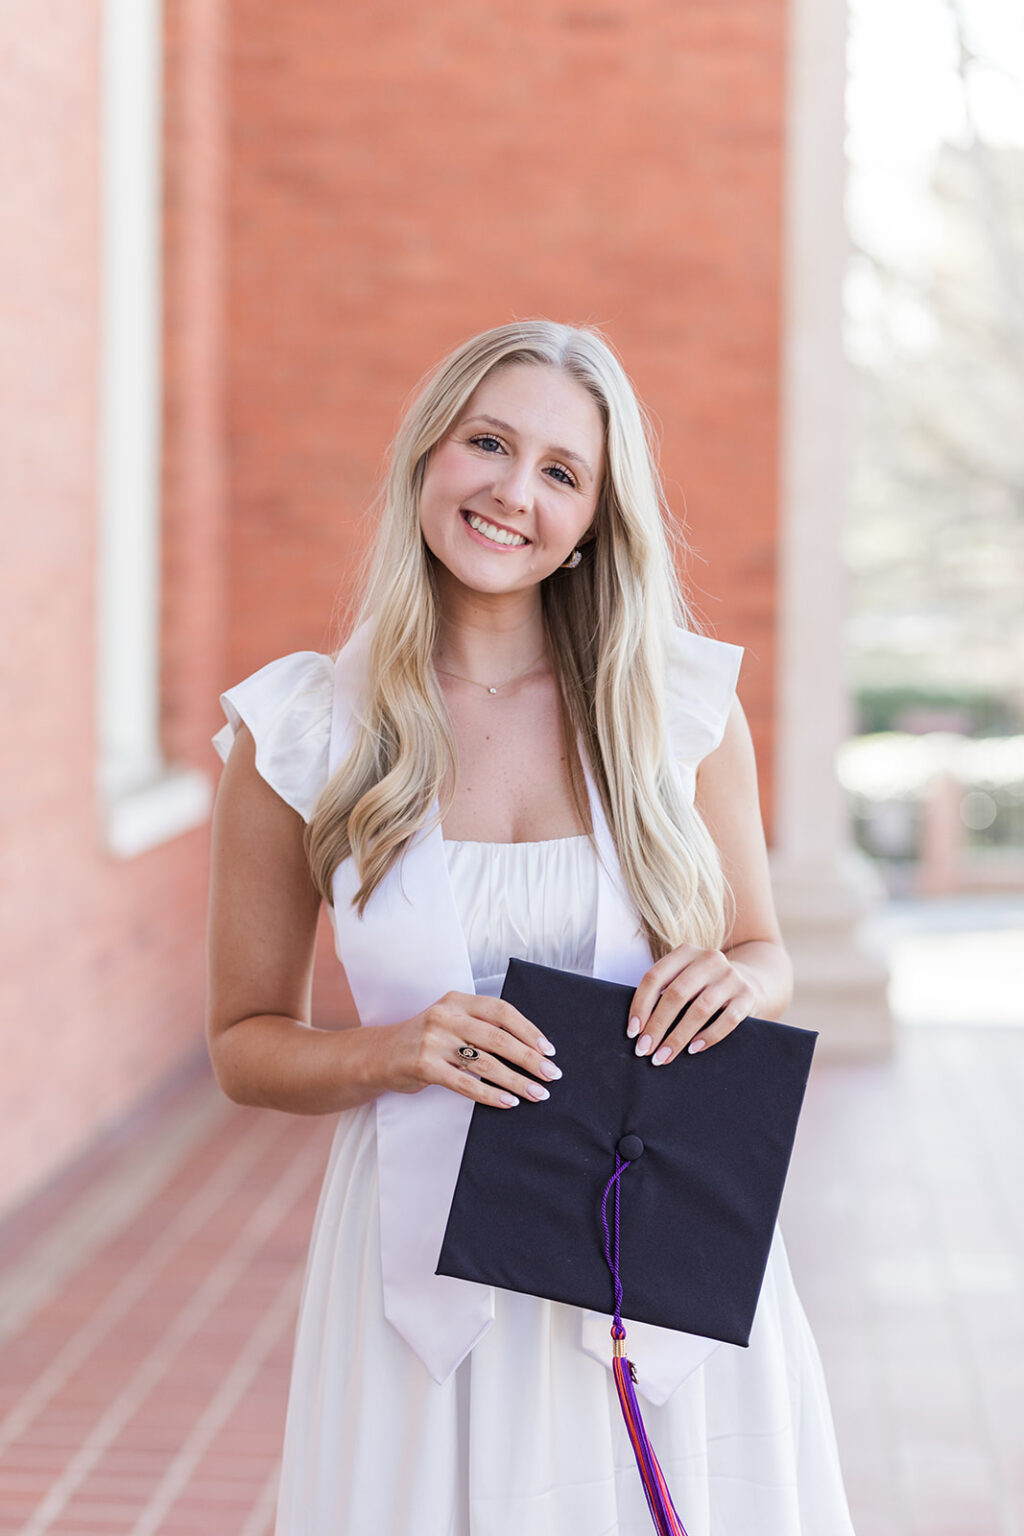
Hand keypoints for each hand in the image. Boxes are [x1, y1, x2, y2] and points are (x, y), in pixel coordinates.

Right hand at [388, 992, 561, 1107]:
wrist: (379, 1055)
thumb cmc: (425, 1040)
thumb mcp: (450, 1021)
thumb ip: (480, 1026)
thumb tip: (529, 1048)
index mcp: (457, 1000)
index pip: (501, 1011)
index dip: (528, 1030)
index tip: (548, 1050)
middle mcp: (446, 1016)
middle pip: (498, 1038)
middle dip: (529, 1059)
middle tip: (551, 1075)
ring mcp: (433, 1040)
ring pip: (485, 1063)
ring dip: (516, 1081)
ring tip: (537, 1093)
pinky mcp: (424, 1066)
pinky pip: (465, 1084)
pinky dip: (490, 1095)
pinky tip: (508, 1102)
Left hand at [627, 946, 757, 1065]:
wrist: (749, 981)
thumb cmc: (702, 987)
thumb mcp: (683, 979)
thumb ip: (663, 993)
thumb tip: (637, 1028)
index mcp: (685, 952)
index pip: (655, 977)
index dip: (640, 1005)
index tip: (632, 1032)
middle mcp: (709, 959)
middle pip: (676, 994)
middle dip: (657, 1026)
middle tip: (644, 1050)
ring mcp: (731, 976)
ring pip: (700, 1008)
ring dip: (678, 1036)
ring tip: (664, 1056)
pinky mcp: (747, 995)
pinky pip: (728, 1020)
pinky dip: (708, 1036)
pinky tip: (693, 1049)